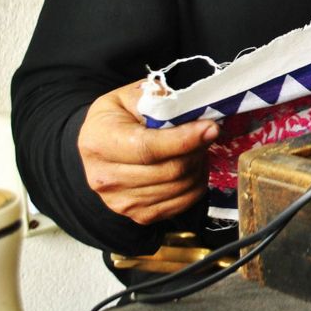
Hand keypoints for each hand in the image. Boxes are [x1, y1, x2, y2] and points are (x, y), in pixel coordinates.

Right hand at [78, 80, 218, 225]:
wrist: (101, 142)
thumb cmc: (121, 115)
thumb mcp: (134, 95)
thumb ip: (161, 101)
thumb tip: (196, 114)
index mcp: (99, 142)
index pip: (148, 148)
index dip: (184, 140)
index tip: (211, 128)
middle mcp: (104, 177)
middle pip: (168, 171)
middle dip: (196, 151)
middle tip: (207, 134)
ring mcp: (119, 201)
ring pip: (179, 188)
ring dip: (198, 166)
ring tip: (197, 148)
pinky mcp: (137, 215)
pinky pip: (181, 204)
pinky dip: (195, 185)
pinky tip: (191, 167)